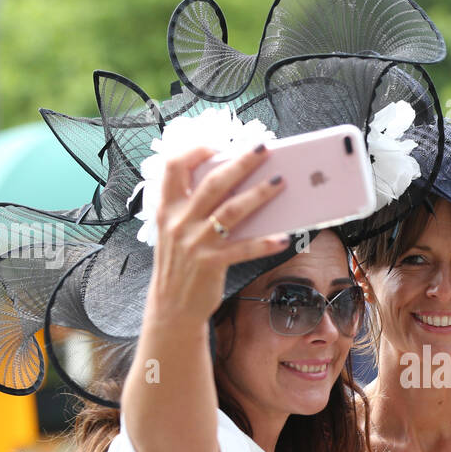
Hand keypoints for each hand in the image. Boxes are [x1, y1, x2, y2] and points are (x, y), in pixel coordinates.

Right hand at [147, 144, 288, 325]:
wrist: (171, 306)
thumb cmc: (180, 264)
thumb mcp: (174, 230)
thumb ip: (193, 207)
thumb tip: (233, 184)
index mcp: (167, 208)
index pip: (174, 166)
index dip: (195, 150)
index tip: (218, 145)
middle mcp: (178, 222)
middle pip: (213, 182)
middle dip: (241, 162)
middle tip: (263, 149)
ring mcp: (195, 243)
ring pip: (232, 211)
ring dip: (259, 194)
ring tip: (280, 182)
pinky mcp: (211, 264)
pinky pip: (243, 249)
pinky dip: (264, 243)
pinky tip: (283, 238)